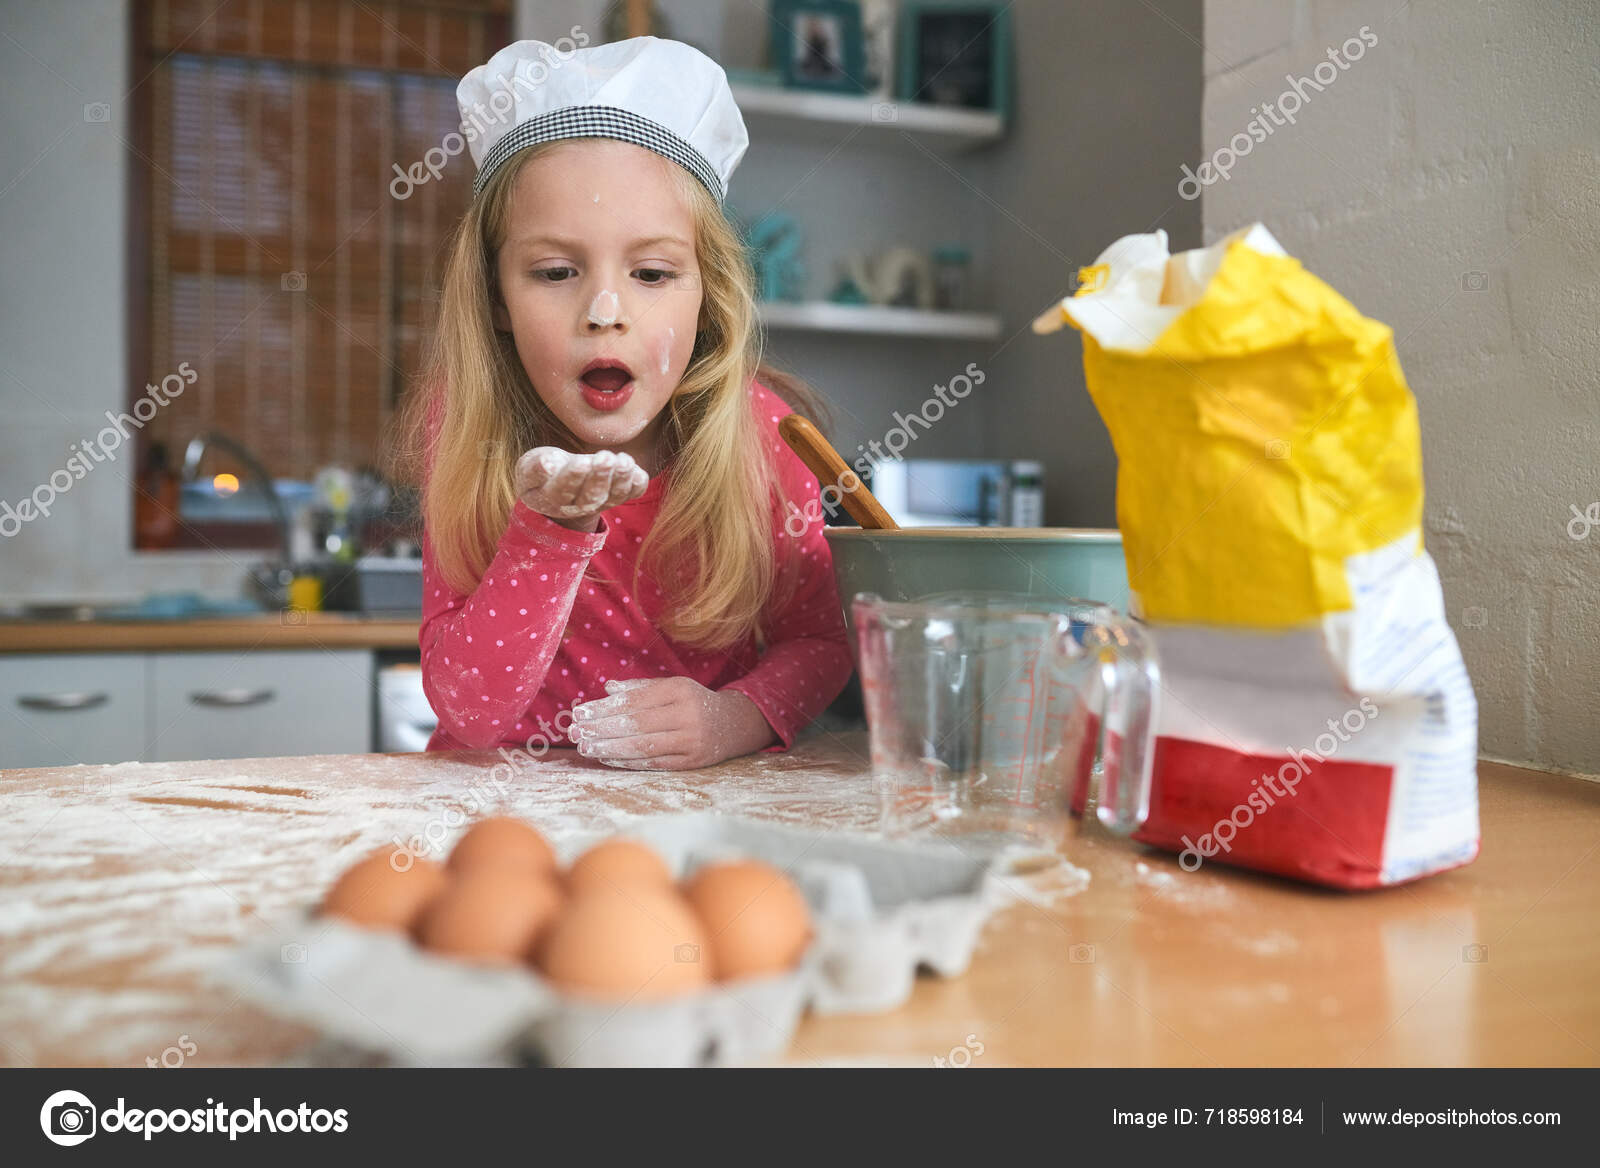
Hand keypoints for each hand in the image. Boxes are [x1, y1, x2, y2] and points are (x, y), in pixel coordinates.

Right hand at [516, 446, 648, 532]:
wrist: (561, 484)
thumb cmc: (542, 472)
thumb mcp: (528, 468)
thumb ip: (534, 469)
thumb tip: (547, 465)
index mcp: (552, 498)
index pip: (563, 491)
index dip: (573, 477)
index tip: (581, 462)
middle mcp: (579, 506)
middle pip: (592, 496)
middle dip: (600, 477)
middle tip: (605, 458)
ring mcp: (602, 502)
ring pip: (614, 495)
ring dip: (621, 479)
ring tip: (624, 461)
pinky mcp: (618, 494)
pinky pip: (631, 493)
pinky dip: (637, 485)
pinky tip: (637, 471)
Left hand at [569, 678, 777, 769]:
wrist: (734, 724)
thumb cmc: (694, 702)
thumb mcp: (673, 686)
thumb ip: (640, 688)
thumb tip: (607, 689)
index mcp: (680, 690)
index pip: (634, 701)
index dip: (604, 708)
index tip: (579, 713)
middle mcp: (687, 715)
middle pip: (636, 724)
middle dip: (601, 729)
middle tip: (574, 732)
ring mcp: (691, 740)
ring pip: (643, 746)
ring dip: (609, 749)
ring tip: (585, 748)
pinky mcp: (692, 762)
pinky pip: (654, 763)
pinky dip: (627, 762)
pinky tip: (607, 759)